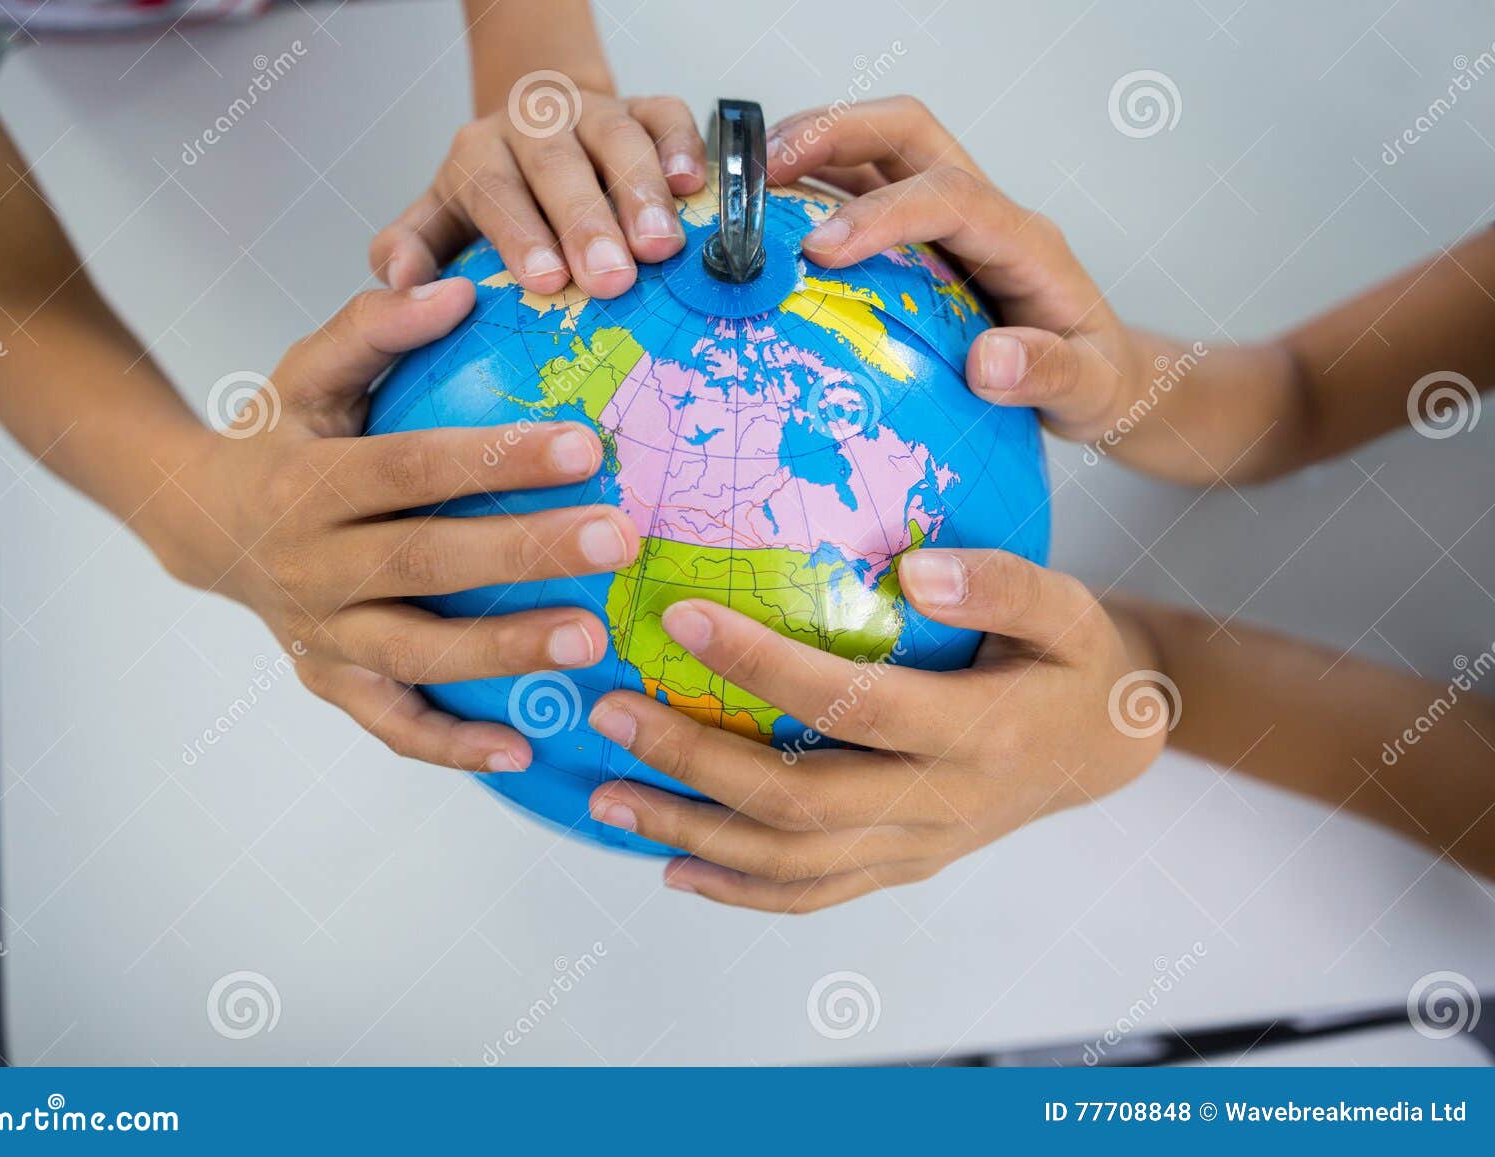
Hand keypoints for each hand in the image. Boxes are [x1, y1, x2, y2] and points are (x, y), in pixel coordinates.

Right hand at [144, 279, 639, 771]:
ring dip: (502, 650)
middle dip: (523, 552)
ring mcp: (320, 633)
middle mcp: (311, 564)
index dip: (494, 458)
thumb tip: (455, 291)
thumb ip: (372, 329)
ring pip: (415, 654)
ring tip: (590, 642)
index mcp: (308, 480)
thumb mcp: (307, 374)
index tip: (586, 446)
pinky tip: (524, 748)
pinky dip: (451, 746)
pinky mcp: (331, 682)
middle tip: (617, 540)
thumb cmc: (280, 437)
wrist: (200, 525)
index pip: (411, 467)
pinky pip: (391, 726)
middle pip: (424, 562)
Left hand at [370, 92, 704, 299]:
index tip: (548, 282)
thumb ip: (410, 248)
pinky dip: (684, 145)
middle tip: (612, 278)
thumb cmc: (494, 198)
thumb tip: (402, 279)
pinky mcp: (642, 108)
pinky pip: (666, 114)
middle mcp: (534, 124)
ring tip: (662, 247)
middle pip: (558, 165)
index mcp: (480, 154)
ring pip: (616, 137)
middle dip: (587, 222)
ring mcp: (592, 112)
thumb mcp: (439, 220)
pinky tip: (693, 187)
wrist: (536, 130)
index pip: (496, 191)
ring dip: (641, 192)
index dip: (522, 233)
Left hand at [580, 550, 1166, 911]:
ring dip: (694, 834)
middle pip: (799, 800)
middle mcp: (942, 804)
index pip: (854, 703)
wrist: (1110, 749)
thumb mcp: (1067, 608)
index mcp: (979, 732)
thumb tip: (916, 570)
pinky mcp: (904, 869)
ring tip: (610, 797)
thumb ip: (1001, 587)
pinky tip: (673, 867)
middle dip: (694, 761)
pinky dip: (738, 891)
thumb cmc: (1077, 662)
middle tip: (611, 714)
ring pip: (793, 863)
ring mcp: (919, 848)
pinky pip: (814, 895)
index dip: (766, 667)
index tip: (684, 619)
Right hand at [765, 96, 1146, 445]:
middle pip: (908, 132)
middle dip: (834, 132)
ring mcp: (950, 219)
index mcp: (1024, 241)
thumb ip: (1047, 374)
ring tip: (747, 180)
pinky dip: (810, 189)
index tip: (822, 250)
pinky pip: (862, 193)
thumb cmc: (1096, 381)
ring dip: (812, 149)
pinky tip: (767, 215)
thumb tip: (990, 362)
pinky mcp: (922, 239)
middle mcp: (984, 212)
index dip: (882, 214)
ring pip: (877, 150)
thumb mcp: (1090, 392)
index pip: (950, 196)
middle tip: (763, 167)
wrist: (1101, 378)